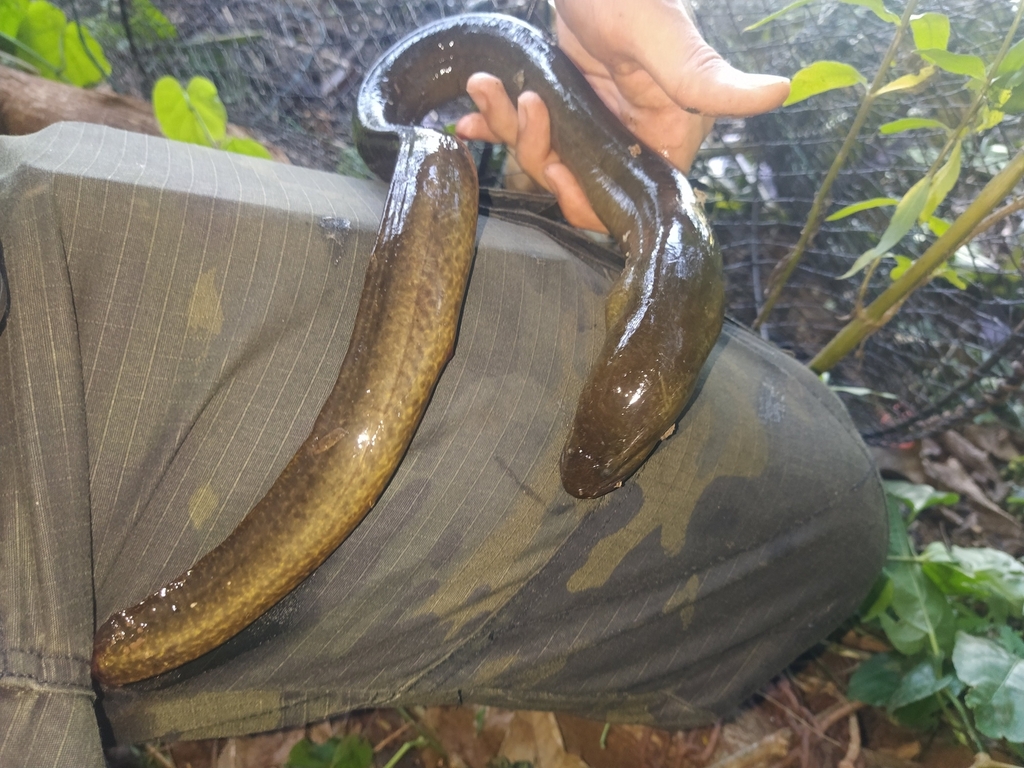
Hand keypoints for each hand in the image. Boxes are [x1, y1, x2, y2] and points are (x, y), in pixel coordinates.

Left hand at [455, 0, 789, 231]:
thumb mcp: (663, 38)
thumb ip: (708, 79)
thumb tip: (778, 94)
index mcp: (668, 134)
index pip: (631, 198)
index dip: (590, 198)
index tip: (560, 170)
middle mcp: (634, 138)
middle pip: (580, 184)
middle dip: (540, 153)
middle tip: (524, 106)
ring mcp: (595, 124)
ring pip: (546, 159)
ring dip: (509, 127)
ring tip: (486, 86)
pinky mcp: (564, 107)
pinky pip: (526, 134)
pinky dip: (495, 125)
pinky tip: (471, 116)